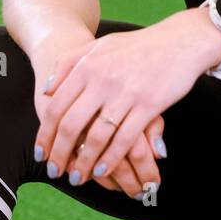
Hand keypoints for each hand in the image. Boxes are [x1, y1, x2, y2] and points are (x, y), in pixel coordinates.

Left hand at [33, 47, 165, 199]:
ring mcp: (125, 94)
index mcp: (86, 67)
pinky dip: (111, 159)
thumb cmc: (136, 46)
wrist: (179, 41)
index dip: (45, 135)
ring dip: (84, 163)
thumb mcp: (98, 46)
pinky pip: (125, 139)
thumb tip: (46, 90)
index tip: (41, 154)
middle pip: (71, 126)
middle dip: (60, 154)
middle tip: (55, 171)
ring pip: (97, 137)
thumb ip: (69, 64)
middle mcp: (102, 80)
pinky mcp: (148, 106)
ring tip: (78, 178)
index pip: (56, 108)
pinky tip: (103, 171)